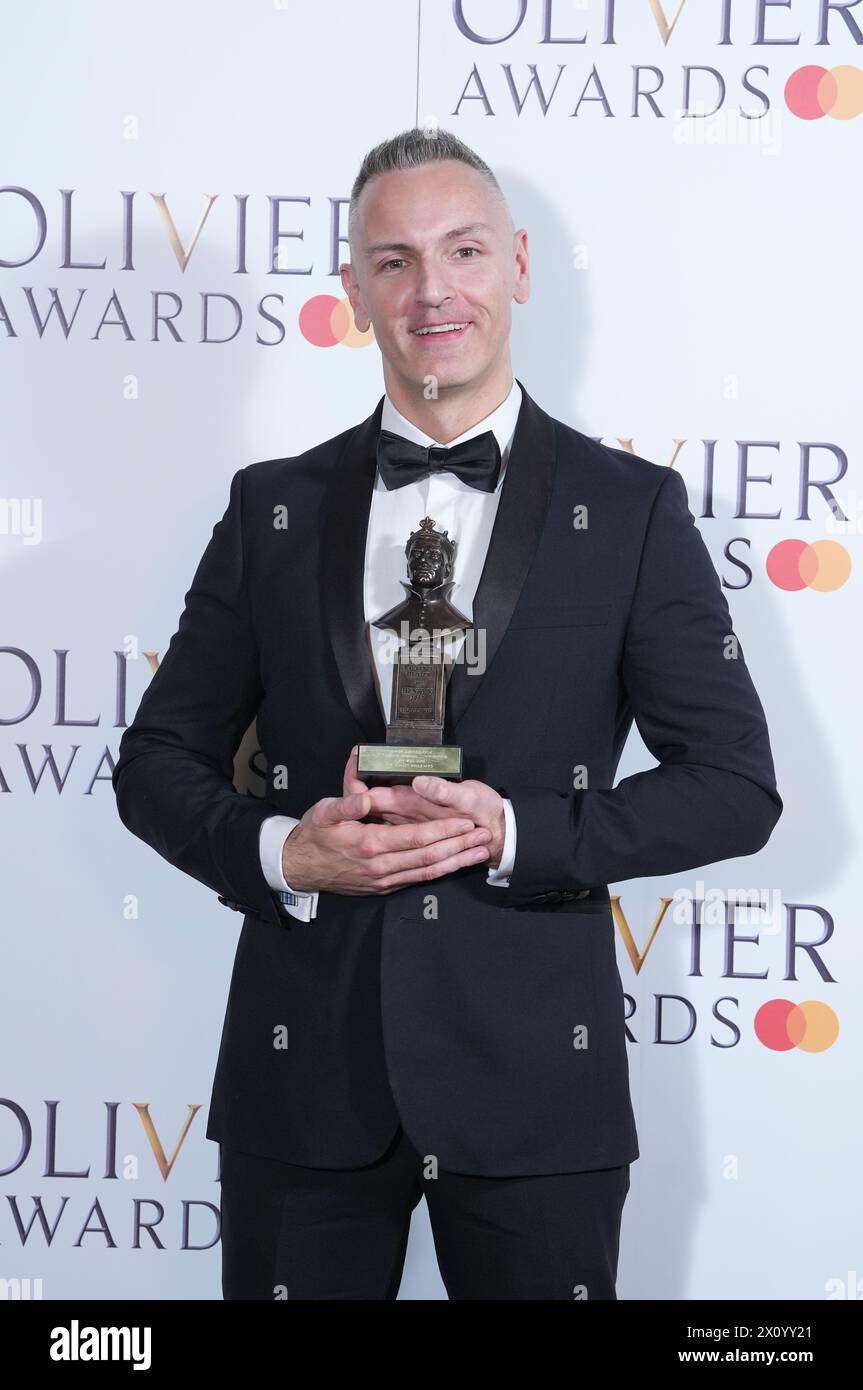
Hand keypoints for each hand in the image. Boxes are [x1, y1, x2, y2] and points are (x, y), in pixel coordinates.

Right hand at [280, 751, 491, 895]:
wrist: (299, 867)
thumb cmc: (313, 835)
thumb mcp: (323, 812)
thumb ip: (346, 804)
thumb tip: (366, 797)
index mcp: (370, 844)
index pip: (416, 838)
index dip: (443, 831)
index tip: (466, 822)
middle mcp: (381, 866)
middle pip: (428, 857)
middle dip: (459, 847)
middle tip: (485, 836)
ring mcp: (383, 879)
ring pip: (427, 873)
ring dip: (455, 862)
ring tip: (479, 853)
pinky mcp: (383, 887)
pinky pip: (416, 880)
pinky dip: (438, 873)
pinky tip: (454, 865)